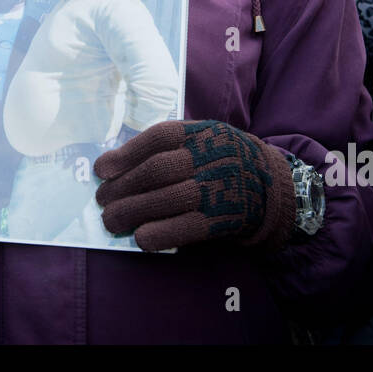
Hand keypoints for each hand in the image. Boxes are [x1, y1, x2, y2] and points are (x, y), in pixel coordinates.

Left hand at [93, 120, 294, 251]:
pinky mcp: (222, 219)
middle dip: (124, 186)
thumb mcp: (204, 138)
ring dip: (133, 211)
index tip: (102, 169)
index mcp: (203, 133)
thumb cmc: (222, 159)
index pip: (159, 138)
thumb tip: (114, 165)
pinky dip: (160, 233)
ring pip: (169, 198)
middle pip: (159, 170)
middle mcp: (211, 158)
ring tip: (110, 220)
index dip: (127, 153)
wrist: (271, 186)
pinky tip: (140, 237)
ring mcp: (218, 189)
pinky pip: (187, 227)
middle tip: (101, 199)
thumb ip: (167, 147)